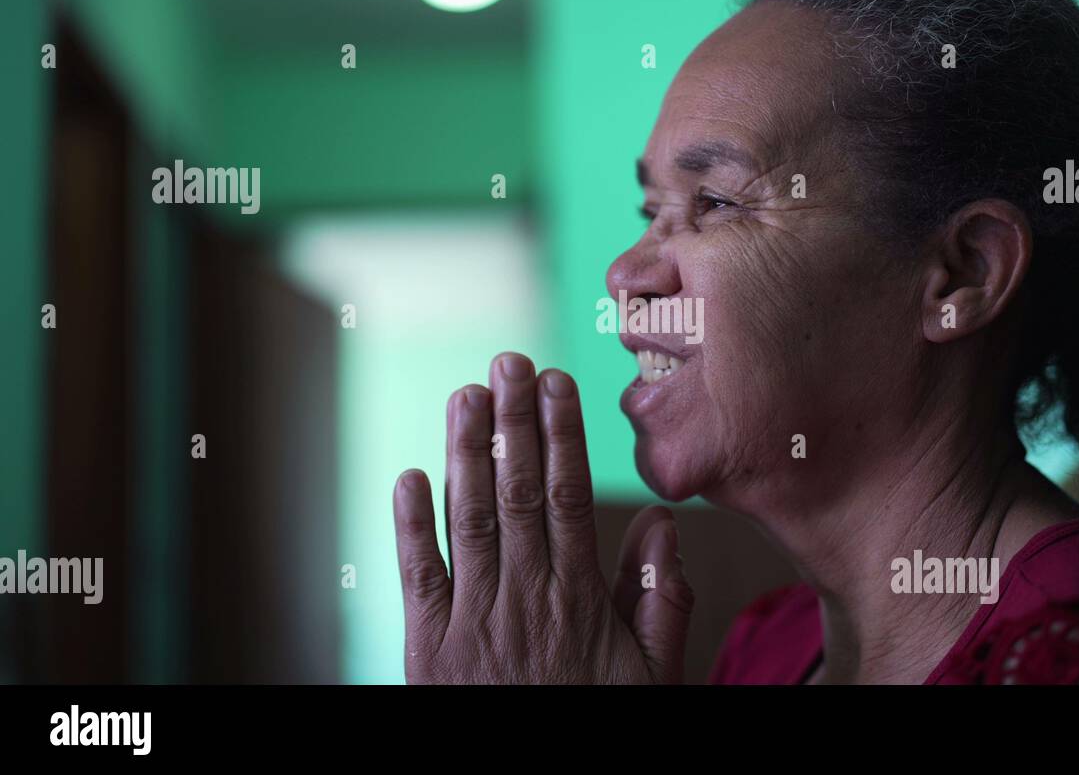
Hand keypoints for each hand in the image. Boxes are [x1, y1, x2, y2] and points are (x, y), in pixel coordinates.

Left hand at [393, 352, 693, 683]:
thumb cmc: (596, 723)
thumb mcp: (653, 676)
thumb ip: (660, 601)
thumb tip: (661, 524)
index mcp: (577, 597)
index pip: (567, 496)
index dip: (560, 434)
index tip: (556, 383)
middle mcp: (523, 595)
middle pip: (516, 491)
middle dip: (511, 421)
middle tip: (507, 362)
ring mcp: (471, 617)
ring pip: (468, 517)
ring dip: (465, 452)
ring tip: (464, 395)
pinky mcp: (427, 644)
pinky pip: (418, 574)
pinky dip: (409, 523)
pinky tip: (409, 475)